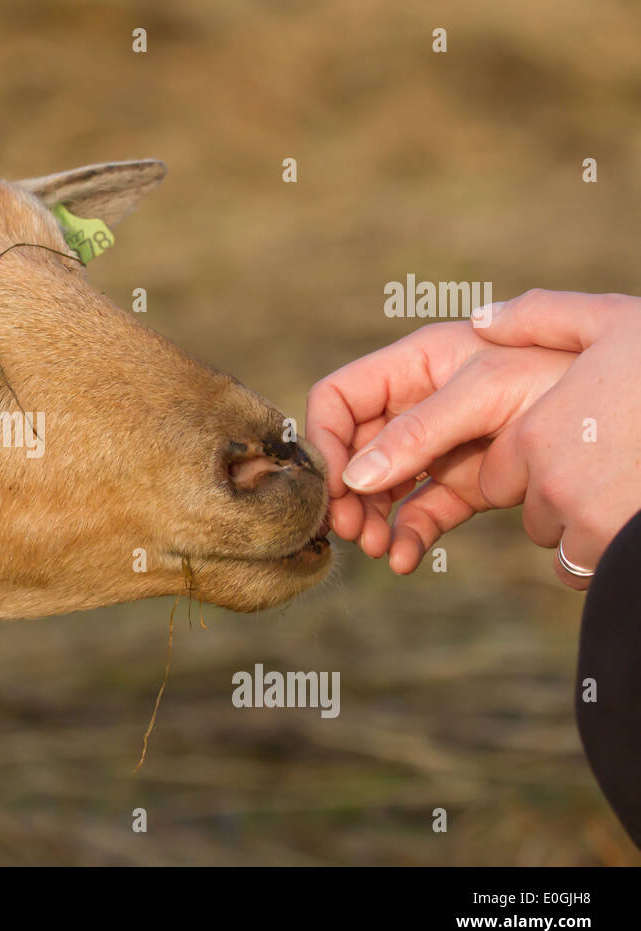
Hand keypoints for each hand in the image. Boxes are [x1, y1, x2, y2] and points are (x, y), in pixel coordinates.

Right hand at [307, 321, 572, 572]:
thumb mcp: (484, 393)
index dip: (325, 437)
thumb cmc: (557, 377)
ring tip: (375, 547)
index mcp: (413, 366)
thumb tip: (354, 478)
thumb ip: (417, 433)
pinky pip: (420, 514)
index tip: (329, 484)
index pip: (341, 397)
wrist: (620, 418)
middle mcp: (417, 406)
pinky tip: (405, 559)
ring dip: (370, 519)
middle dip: (346, 491)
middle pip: (354, 449)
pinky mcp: (465, 485)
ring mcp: (439, 449)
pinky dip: (407, 538)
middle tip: (349, 529)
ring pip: (381, 488)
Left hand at [469, 290, 640, 586]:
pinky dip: (612, 554)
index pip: (499, 474)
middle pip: (533, 513)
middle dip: (560, 501)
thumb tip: (480, 319)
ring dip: (589, 531)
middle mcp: (552, 484)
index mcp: (538, 432)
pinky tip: (638, 518)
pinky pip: (592, 571)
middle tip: (613, 467)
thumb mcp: (616, 323)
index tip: (573, 446)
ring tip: (632, 490)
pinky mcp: (617, 550)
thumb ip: (541, 318)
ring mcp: (588, 524)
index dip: (532, 465)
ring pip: (564, 547)